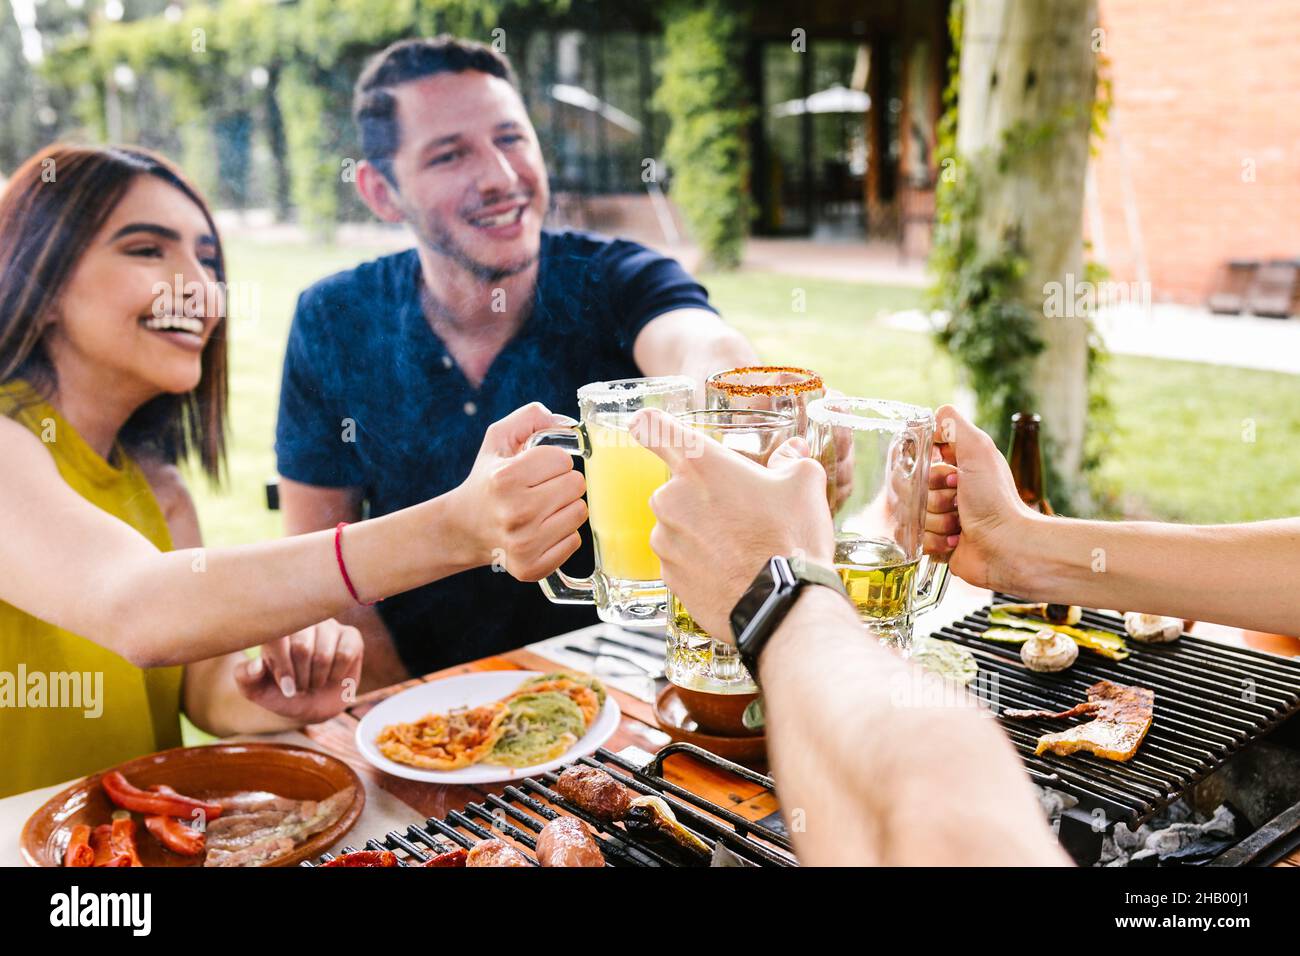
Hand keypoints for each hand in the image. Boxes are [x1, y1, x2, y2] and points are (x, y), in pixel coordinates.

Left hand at [235, 619, 362, 724]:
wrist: (312, 703)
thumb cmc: (281, 691)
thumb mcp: (256, 690)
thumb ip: (246, 678)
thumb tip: (255, 666)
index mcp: (276, 626)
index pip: (277, 636)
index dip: (281, 665)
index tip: (285, 685)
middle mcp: (303, 620)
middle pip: (301, 647)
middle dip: (300, 677)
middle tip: (299, 686)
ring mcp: (328, 625)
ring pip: (323, 654)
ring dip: (317, 678)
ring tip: (313, 681)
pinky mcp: (351, 636)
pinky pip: (345, 654)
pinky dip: (336, 673)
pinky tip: (332, 674)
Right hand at [449, 402, 586, 581]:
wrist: (465, 528)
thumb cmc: (488, 479)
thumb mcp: (499, 439)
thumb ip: (531, 417)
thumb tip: (569, 424)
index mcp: (505, 478)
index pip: (563, 460)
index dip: (553, 460)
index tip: (536, 469)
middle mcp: (515, 512)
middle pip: (576, 485)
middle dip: (562, 482)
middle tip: (540, 489)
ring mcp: (524, 544)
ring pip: (579, 513)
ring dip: (565, 508)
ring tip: (541, 509)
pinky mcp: (531, 567)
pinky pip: (574, 542)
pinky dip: (562, 534)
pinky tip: (540, 530)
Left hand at [631, 408, 833, 639]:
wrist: (783, 606)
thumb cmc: (791, 539)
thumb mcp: (804, 485)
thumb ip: (791, 460)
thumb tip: (792, 453)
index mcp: (699, 465)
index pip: (653, 428)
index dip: (651, 426)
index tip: (649, 427)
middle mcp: (671, 499)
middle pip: (676, 485)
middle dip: (701, 493)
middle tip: (739, 510)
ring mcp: (666, 540)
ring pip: (678, 523)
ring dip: (700, 529)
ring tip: (740, 546)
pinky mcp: (668, 576)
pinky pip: (680, 558)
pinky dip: (699, 561)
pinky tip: (730, 569)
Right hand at [931, 404, 1034, 589]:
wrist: (1006, 546)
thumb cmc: (996, 499)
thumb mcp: (978, 450)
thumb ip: (954, 425)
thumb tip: (933, 417)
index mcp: (957, 468)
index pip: (919, 463)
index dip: (931, 470)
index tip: (952, 475)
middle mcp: (948, 491)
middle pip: (913, 490)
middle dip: (934, 498)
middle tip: (959, 501)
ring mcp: (942, 518)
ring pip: (913, 516)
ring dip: (937, 520)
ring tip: (961, 524)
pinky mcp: (937, 543)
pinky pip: (917, 539)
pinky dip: (936, 540)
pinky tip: (956, 539)